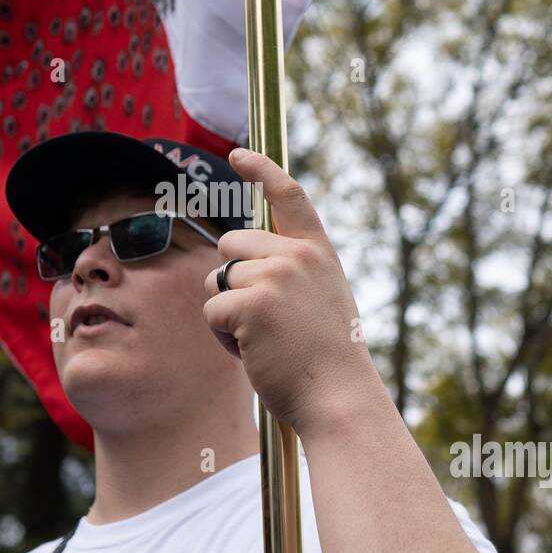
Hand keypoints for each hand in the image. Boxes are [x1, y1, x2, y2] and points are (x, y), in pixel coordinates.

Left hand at [202, 147, 375, 438]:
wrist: (339, 397)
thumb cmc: (326, 361)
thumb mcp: (320, 300)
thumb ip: (291, 272)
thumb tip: (238, 261)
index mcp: (317, 253)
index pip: (288, 197)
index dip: (261, 171)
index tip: (238, 155)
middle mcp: (297, 255)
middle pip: (230, 246)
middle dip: (231, 281)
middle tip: (263, 321)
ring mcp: (275, 276)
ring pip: (216, 281)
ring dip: (227, 313)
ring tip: (264, 340)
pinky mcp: (251, 303)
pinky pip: (212, 312)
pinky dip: (223, 338)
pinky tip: (254, 353)